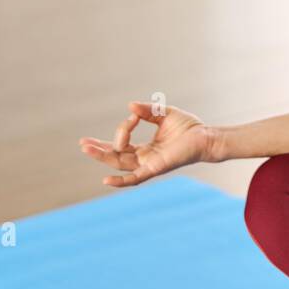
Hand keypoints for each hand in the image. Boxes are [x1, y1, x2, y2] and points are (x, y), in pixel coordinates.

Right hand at [79, 101, 216, 186]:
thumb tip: (130, 106)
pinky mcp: (156, 168)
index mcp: (146, 149)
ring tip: (86, 148)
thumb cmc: (189, 128)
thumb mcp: (164, 114)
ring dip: (103, 157)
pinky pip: (135, 178)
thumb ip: (146, 111)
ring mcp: (149, 165)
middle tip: (83, 143)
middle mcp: (145, 159)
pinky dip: (121, 181)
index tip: (133, 114)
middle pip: (116, 157)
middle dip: (99, 150)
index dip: (123, 128)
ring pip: (120, 164)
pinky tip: (106, 180)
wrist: (206, 137)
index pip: (123, 143)